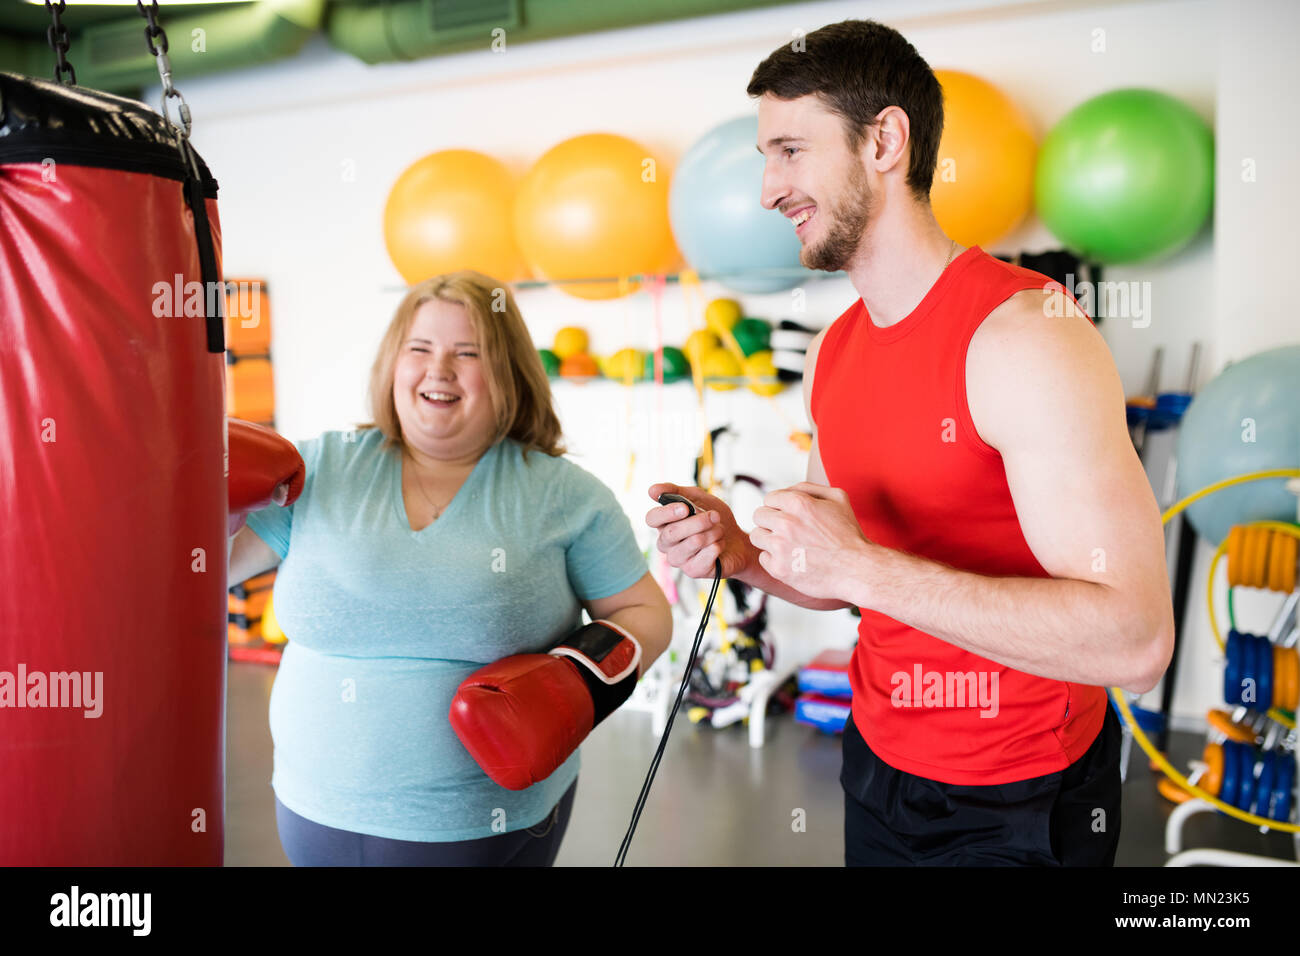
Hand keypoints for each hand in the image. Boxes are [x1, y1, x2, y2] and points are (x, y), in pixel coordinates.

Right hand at [645, 482, 752, 579]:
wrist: (738, 540)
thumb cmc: (715, 519)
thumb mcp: (698, 497)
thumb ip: (676, 491)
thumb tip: (651, 490)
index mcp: (664, 524)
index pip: (652, 519)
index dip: (667, 513)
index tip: (686, 508)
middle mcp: (666, 543)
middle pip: (672, 533)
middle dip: (698, 522)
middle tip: (715, 516)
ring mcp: (679, 559)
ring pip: (692, 543)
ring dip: (712, 533)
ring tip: (720, 530)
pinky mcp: (693, 571)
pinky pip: (703, 558)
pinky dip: (717, 547)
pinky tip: (719, 545)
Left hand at [751, 482, 873, 601]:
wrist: (857, 569)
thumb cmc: (849, 535)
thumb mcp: (838, 498)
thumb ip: (809, 488)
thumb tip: (788, 490)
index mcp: (798, 503)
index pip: (769, 498)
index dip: (778, 507)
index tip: (787, 516)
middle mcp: (786, 523)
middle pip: (758, 515)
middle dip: (770, 521)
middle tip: (786, 531)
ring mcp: (780, 547)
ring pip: (756, 536)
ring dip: (768, 539)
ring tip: (787, 545)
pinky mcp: (779, 568)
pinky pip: (763, 558)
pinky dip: (774, 559)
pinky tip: (792, 560)